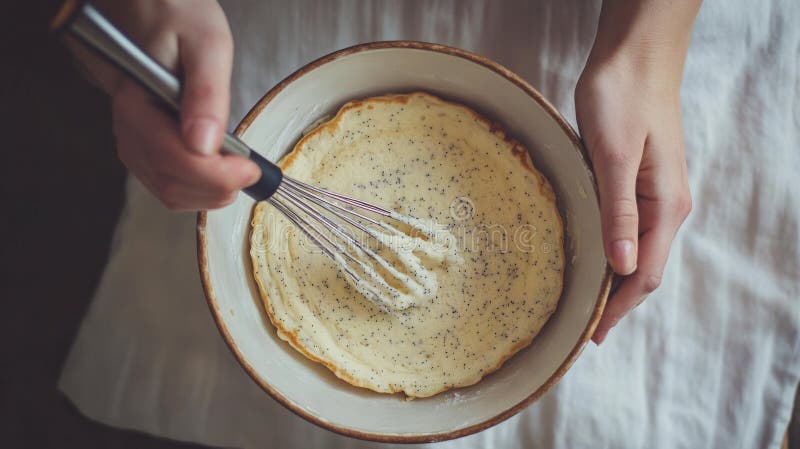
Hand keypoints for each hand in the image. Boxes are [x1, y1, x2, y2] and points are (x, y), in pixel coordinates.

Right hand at [72, 0, 258, 210]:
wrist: (153, 13)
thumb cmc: (177, 19)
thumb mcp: (206, 43)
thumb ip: (206, 93)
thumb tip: (205, 145)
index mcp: (137, 104)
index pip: (174, 161)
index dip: (217, 174)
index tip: (250, 168)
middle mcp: (129, 131)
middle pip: (172, 185)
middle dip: (218, 186)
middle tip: (249, 167)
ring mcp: (135, 145)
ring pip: (171, 194)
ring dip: (212, 192)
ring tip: (236, 165)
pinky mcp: (147, 152)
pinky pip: (172, 188)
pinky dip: (202, 189)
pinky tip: (221, 168)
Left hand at [576, 0, 699, 342]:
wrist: (634, 56)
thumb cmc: (622, 98)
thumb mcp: (613, 156)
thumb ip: (619, 213)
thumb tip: (621, 268)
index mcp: (665, 207)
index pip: (644, 275)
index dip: (618, 310)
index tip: (591, 335)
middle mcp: (667, 207)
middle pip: (644, 270)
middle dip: (617, 304)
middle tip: (583, 330)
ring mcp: (656, 194)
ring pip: (637, 252)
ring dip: (614, 281)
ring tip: (585, 304)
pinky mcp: (641, 182)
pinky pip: (630, 230)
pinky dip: (612, 253)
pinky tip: (593, 259)